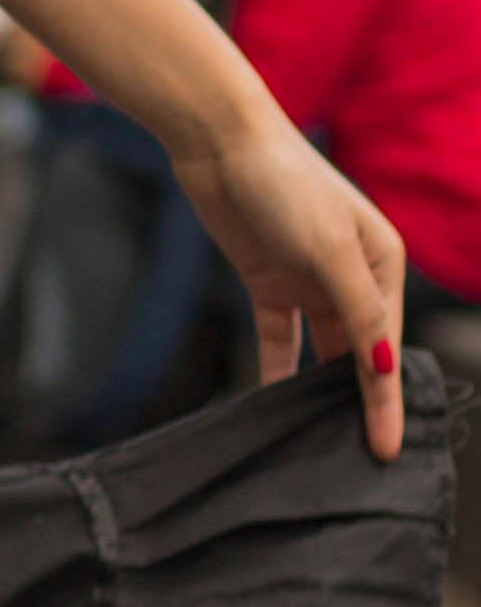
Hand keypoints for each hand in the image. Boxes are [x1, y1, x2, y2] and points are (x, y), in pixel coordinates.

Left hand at [170, 107, 406, 457]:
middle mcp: (352, 276)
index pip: (386, 345)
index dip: (386, 400)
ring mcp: (309, 282)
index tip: (387, 451)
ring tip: (317, 443)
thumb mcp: (329, 248)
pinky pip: (279, 342)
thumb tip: (381, 367)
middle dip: (359, 402)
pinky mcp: (268, 284)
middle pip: (359, 353)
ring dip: (319, 392)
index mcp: (384, 264)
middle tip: (355, 462)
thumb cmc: (285, 183)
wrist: (219, 144)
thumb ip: (357, 310)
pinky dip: (277, 373)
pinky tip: (273, 408)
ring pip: (322, 352)